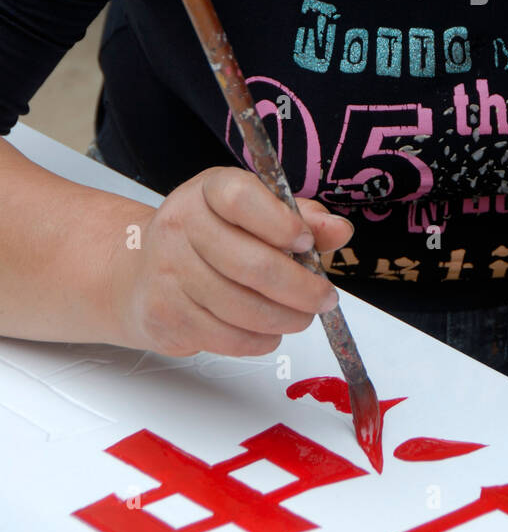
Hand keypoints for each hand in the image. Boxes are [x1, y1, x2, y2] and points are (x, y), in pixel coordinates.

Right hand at [108, 167, 353, 356]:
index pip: (242, 199)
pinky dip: (258, 340)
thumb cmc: (213, 237)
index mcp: (208, 190)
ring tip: (300, 316)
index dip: (281, 224)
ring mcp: (167, 271)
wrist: (143, 271)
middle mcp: (180, 225)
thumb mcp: (257, 213)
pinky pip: (225, 337)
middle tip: (324, 299)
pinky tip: (268, 330)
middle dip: (301, 289)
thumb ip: (303, 218)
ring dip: (285, 319)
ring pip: (242, 307)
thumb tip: (340, 230)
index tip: (307, 242)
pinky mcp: (164, 314)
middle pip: (250, 264)